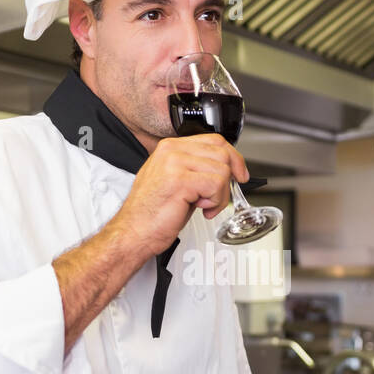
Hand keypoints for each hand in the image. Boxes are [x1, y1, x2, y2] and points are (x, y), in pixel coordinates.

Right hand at [108, 133, 249, 258]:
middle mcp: (172, 151)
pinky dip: (215, 201)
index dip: (233, 158)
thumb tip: (225, 170)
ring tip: (204, 205)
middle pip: (222, 153)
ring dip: (220, 194)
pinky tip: (200, 208)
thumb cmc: (152, 213)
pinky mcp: (180, 180)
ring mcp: (175, 163)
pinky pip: (216, 184)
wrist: (133, 232)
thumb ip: (197, 169)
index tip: (239, 174)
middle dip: (228, 179)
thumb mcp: (176, 182)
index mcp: (170, 147)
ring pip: (222, 170)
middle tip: (216, 198)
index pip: (214, 141)